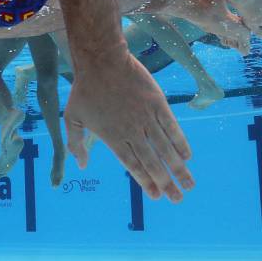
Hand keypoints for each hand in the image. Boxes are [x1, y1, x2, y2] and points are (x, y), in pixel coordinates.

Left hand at [64, 51, 193, 201]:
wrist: (102, 61)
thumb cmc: (84, 90)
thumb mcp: (72, 118)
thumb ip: (75, 144)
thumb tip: (81, 165)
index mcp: (112, 137)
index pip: (133, 166)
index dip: (145, 182)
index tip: (156, 196)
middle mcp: (132, 131)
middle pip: (153, 162)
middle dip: (166, 183)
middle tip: (177, 199)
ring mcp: (147, 118)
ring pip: (166, 149)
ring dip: (179, 169)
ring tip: (189, 185)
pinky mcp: (157, 104)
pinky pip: (173, 128)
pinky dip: (181, 143)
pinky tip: (187, 156)